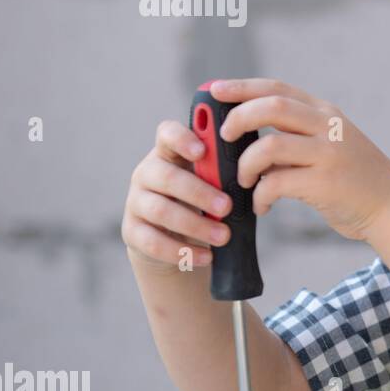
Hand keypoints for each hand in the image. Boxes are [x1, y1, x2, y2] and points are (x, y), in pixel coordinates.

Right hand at [122, 119, 231, 268]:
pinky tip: (205, 257)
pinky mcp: (132, 231)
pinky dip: (182, 251)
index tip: (202, 151)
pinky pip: (153, 242)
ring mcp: (136, 202)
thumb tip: (257, 168)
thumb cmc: (203, 201)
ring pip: (160, 211)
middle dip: (199, 192)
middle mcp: (147, 173)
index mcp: (170, 153)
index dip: (182, 139)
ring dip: (195, 225)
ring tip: (223, 236)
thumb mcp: (214, 182)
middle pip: (166, 177)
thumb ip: (227, 171)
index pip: (167, 133)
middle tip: (227, 206)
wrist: (175, 238)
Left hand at [210, 78, 389, 240]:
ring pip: (269, 145)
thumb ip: (299, 134)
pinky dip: (260, 195)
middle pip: (271, 107)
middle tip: (224, 137)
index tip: (213, 90)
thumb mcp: (332, 144)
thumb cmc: (354, 180)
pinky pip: (276, 183)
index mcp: (326, 114)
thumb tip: (245, 135)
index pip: (278, 89)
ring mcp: (329, 154)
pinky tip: (262, 205)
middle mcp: (329, 127)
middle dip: (237, 118)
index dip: (242, 87)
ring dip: (245, 164)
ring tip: (243, 180)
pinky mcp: (325, 184)